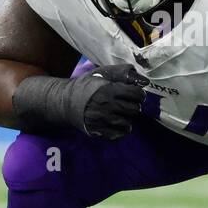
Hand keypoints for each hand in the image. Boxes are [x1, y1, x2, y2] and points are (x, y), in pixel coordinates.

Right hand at [12, 64, 146, 140]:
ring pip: (128, 123)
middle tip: (128, 104)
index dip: (139, 94)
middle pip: (135, 109)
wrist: (65, 102)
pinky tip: (117, 123)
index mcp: (109, 89)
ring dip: (127, 118)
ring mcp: (103, 120)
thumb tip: (141, 78)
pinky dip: (122, 130)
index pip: (136, 94)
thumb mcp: (101, 74)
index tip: (136, 94)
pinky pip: (119, 134)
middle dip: (134, 106)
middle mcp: (107, 106)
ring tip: (121, 114)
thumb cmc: (86, 86)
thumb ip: (120, 73)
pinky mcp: (99, 131)